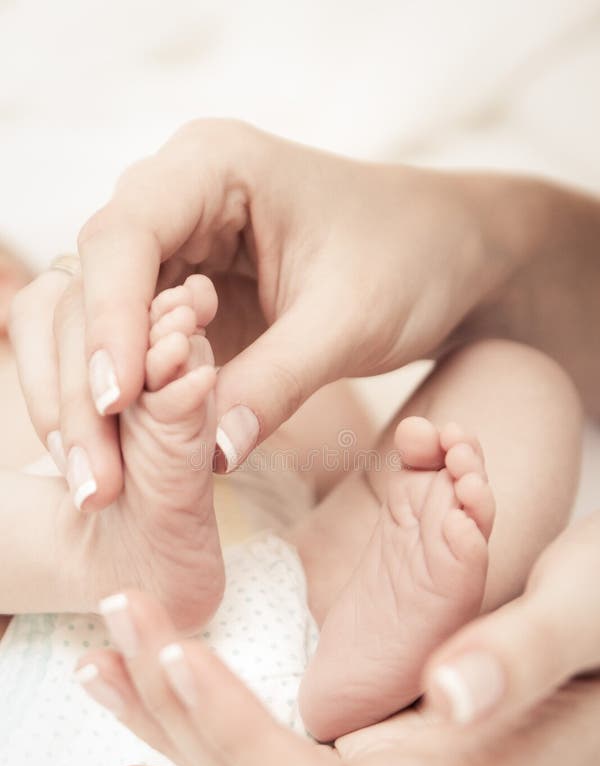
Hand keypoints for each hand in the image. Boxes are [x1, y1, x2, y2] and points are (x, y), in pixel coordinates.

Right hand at [10, 119, 517, 509]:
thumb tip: (208, 458)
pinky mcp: (182, 304)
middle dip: (82, 381)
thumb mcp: (351, 319)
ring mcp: (173, 255)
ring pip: (90, 323)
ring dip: (83, 401)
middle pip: (86, 285)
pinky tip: (117, 461)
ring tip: (96, 481)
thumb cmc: (413, 259)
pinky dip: (117, 407)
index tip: (115, 401)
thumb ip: (277, 381)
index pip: (125, 236)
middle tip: (94, 475)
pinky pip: (129, 353)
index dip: (107, 320)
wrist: (449, 258)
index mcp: (212, 167)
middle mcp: (175, 202)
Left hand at [75, 528, 599, 765]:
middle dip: (183, 716)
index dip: (238, 732)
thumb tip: (448, 692)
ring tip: (105, 669)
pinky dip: (211, 759)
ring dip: (178, 730)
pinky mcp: (390, 761)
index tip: (174, 654)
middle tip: (117, 624)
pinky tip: (144, 762)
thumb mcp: (584, 610)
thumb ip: (520, 654)